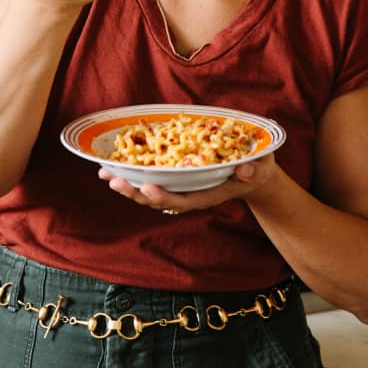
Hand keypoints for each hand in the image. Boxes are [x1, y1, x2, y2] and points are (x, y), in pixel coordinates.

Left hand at [97, 152, 280, 213]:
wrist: (253, 173)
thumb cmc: (258, 168)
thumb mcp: (262, 167)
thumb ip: (256, 170)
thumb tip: (245, 170)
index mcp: (209, 193)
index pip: (183, 201)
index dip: (164, 197)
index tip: (147, 188)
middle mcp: (191, 193)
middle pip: (160, 200)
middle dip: (135, 192)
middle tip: (114, 181)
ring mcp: (182, 187)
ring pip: (151, 192)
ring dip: (128, 184)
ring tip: (105, 174)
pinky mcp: (176, 178)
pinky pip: (152, 179)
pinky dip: (133, 175)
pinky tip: (114, 166)